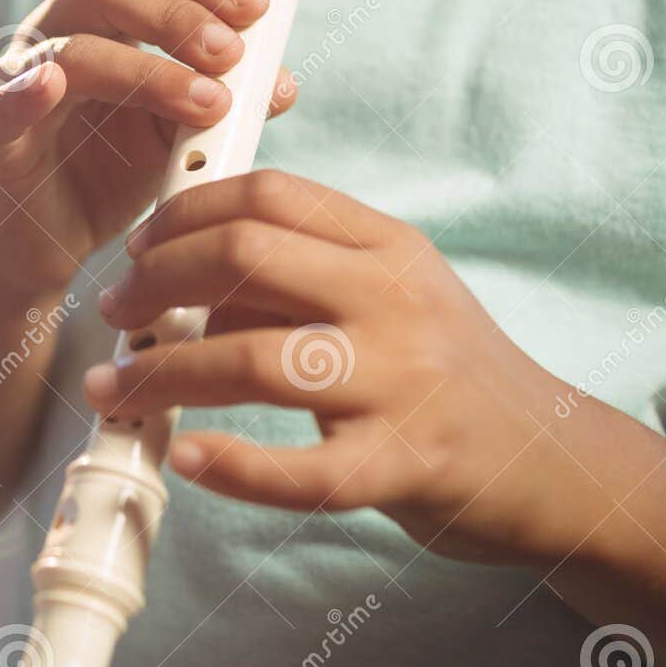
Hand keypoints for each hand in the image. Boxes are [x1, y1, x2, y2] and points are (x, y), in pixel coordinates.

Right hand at [0, 0, 295, 298]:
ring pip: (72, 47)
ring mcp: (15, 79)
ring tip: (206, 102)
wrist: (44, 250)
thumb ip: (220, 102)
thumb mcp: (175, 136)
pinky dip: (26, 90)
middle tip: (231, 52)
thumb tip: (283, 83)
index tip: (257, 8)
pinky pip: (2, 103)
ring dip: (145, 71)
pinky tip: (52, 85)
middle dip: (175, 11)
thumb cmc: (106, 180)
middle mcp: (54, 34)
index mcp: (100, 22)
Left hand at [85, 169, 629, 569]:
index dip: (183, 213)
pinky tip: (187, 458)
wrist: (551, 460)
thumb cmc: (443, 371)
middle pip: (246, 258)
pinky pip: (305, 471)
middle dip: (156, 280)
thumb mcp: (385, 296)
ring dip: (164, 374)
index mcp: (386, 246)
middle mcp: (395, 301)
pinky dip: (235, 467)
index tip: (136, 245)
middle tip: (116, 312)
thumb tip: (179, 282)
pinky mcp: (405, 466)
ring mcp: (402, 383)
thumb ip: (295, 278)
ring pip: (256, 360)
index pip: (269, 195)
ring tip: (114, 389)